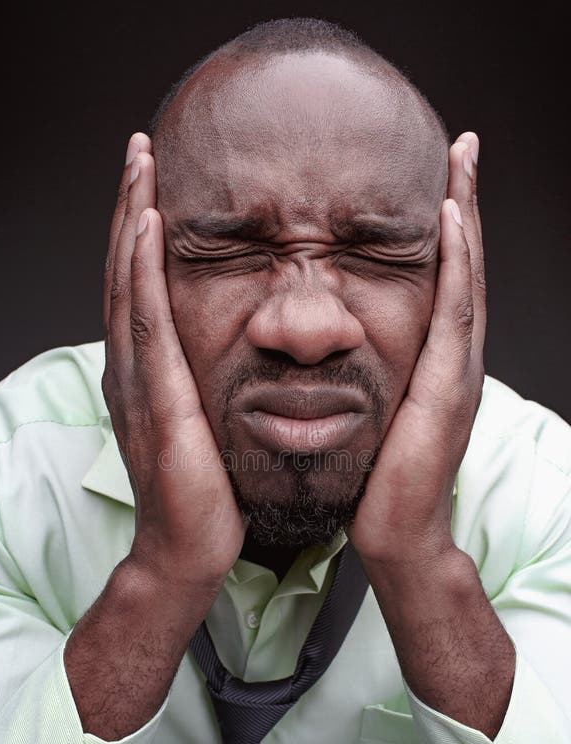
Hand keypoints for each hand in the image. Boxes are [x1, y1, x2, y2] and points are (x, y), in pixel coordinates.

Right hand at [102, 133, 246, 588]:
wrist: (189, 551)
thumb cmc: (204, 493)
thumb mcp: (203, 427)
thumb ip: (201, 387)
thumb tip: (228, 359)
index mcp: (147, 373)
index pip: (141, 288)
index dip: (143, 232)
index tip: (156, 183)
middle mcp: (132, 368)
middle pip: (126, 273)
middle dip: (132, 208)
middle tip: (141, 151)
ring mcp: (137, 382)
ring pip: (129, 285)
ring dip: (133, 221)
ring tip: (140, 166)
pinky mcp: (156, 400)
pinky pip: (146, 323)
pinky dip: (142, 271)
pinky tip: (149, 228)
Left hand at [346, 132, 484, 567]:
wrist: (396, 533)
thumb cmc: (379, 479)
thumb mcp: (375, 414)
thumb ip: (373, 377)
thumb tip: (337, 346)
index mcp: (436, 363)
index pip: (444, 281)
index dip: (448, 229)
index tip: (440, 178)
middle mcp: (455, 359)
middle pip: (465, 268)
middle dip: (465, 204)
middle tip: (464, 147)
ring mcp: (459, 371)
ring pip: (468, 279)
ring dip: (466, 217)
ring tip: (462, 162)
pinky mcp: (449, 388)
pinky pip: (455, 313)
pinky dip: (459, 264)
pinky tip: (451, 218)